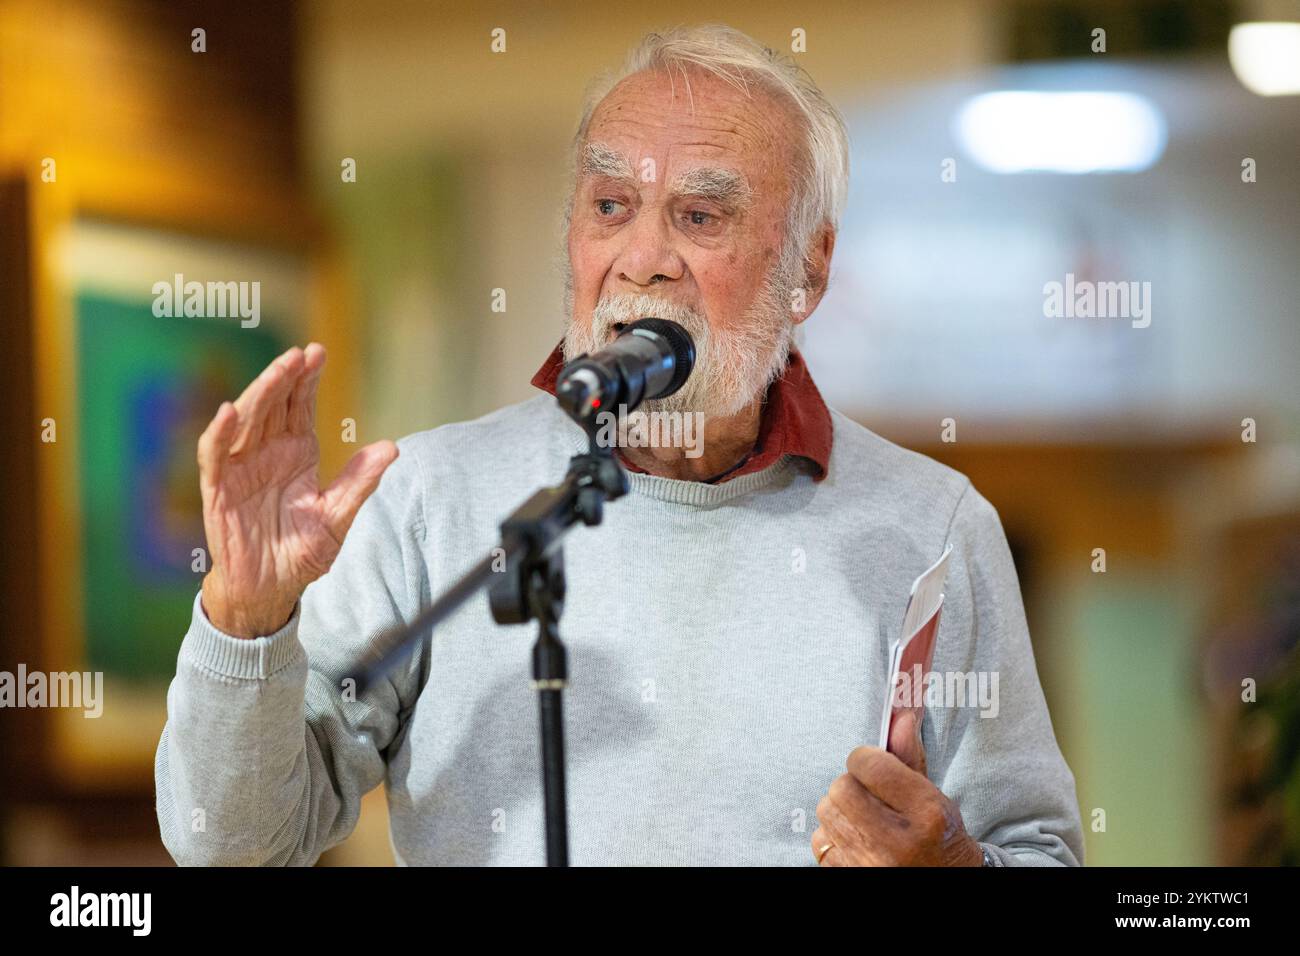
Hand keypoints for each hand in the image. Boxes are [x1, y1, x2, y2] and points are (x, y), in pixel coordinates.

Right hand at [197, 343, 398, 637]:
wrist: (270, 591)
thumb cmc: (302, 554)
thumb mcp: (337, 517)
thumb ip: (359, 483)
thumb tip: (392, 448)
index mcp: (297, 455)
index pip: (300, 407)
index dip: (307, 380)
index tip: (318, 352)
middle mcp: (267, 454)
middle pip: (273, 405)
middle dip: (285, 377)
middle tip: (301, 353)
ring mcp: (240, 469)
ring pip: (246, 421)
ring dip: (259, 393)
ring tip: (278, 371)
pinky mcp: (218, 489)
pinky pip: (214, 454)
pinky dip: (219, 432)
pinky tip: (228, 411)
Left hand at [810, 710, 983, 865]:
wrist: (945, 881)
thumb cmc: (938, 835)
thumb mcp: (934, 796)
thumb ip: (910, 756)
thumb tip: (899, 713)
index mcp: (927, 812)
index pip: (870, 764)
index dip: (865, 758)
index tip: (873, 765)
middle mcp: (898, 841)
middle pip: (841, 787)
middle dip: (850, 785)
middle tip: (867, 793)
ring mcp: (872, 864)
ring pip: (826, 811)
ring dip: (839, 809)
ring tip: (862, 817)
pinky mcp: (850, 877)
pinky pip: (820, 841)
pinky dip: (832, 836)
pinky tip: (854, 839)